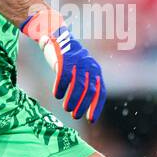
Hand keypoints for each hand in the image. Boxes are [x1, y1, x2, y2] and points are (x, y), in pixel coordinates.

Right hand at [20, 7, 105, 121]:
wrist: (57, 36)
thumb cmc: (69, 59)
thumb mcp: (81, 69)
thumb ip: (85, 83)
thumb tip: (84, 106)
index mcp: (95, 70)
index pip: (100, 91)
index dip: (96, 106)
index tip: (91, 119)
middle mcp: (89, 66)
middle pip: (89, 91)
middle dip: (83, 105)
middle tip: (76, 115)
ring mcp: (77, 63)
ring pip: (78, 86)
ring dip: (72, 100)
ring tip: (67, 108)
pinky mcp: (64, 60)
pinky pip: (64, 78)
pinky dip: (60, 89)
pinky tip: (56, 95)